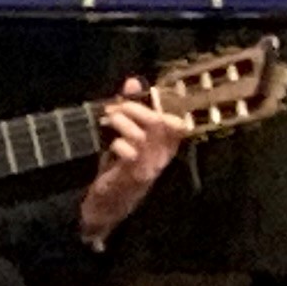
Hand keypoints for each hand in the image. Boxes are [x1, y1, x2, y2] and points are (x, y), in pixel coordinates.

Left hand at [78, 76, 185, 244]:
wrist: (108, 203)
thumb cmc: (120, 165)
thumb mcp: (127, 135)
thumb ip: (131, 108)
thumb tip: (132, 81)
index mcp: (166, 145)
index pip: (178, 122)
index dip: (160, 106)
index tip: (137, 100)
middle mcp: (162, 155)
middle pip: (159, 121)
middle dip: (134, 108)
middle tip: (115, 108)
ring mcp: (150, 166)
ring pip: (142, 134)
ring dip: (121, 122)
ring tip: (108, 121)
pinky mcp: (134, 175)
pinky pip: (130, 151)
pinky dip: (117, 143)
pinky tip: (111, 146)